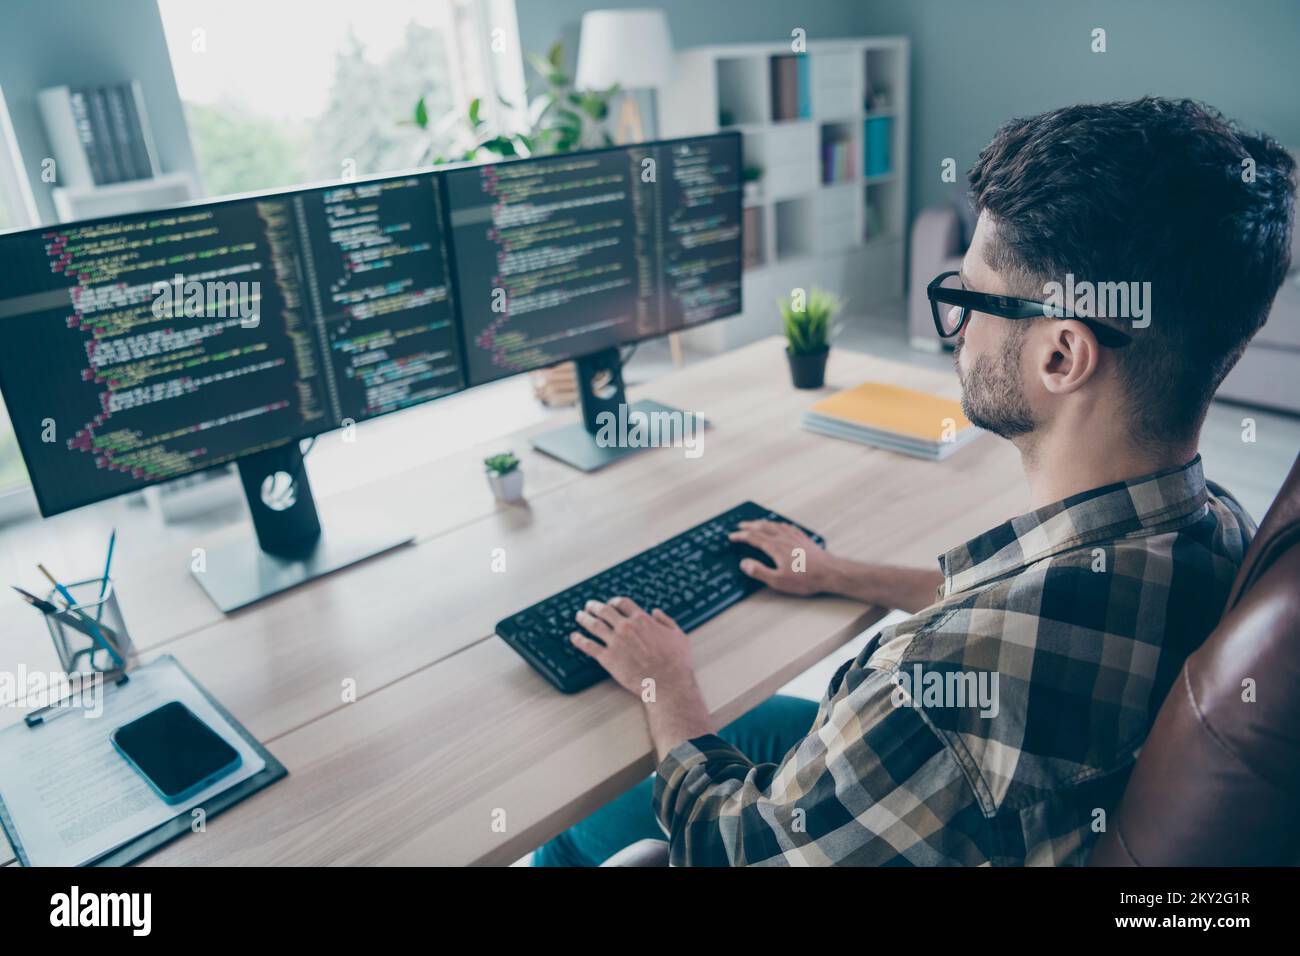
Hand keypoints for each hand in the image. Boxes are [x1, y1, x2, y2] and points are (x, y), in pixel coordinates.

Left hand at [571, 597, 694, 695]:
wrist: (667, 683)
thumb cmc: (676, 661)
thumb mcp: (678, 635)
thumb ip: (666, 621)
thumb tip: (656, 612)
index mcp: (641, 619)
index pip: (622, 603)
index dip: (614, 601)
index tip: (610, 603)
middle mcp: (626, 627)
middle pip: (605, 611)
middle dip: (595, 606)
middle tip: (589, 605)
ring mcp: (615, 642)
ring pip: (594, 625)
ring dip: (584, 618)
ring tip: (579, 616)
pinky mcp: (608, 658)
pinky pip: (589, 646)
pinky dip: (579, 640)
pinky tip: (574, 637)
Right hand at [727, 520, 837, 595]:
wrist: (829, 572)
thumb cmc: (806, 578)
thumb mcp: (778, 580)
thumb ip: (759, 571)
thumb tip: (745, 563)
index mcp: (775, 547)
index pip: (753, 538)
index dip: (741, 536)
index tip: (732, 536)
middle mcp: (784, 538)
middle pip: (762, 527)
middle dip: (749, 526)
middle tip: (740, 525)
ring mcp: (794, 537)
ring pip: (775, 525)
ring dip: (762, 522)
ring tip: (756, 522)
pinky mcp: (803, 539)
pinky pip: (787, 526)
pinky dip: (779, 524)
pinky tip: (780, 525)